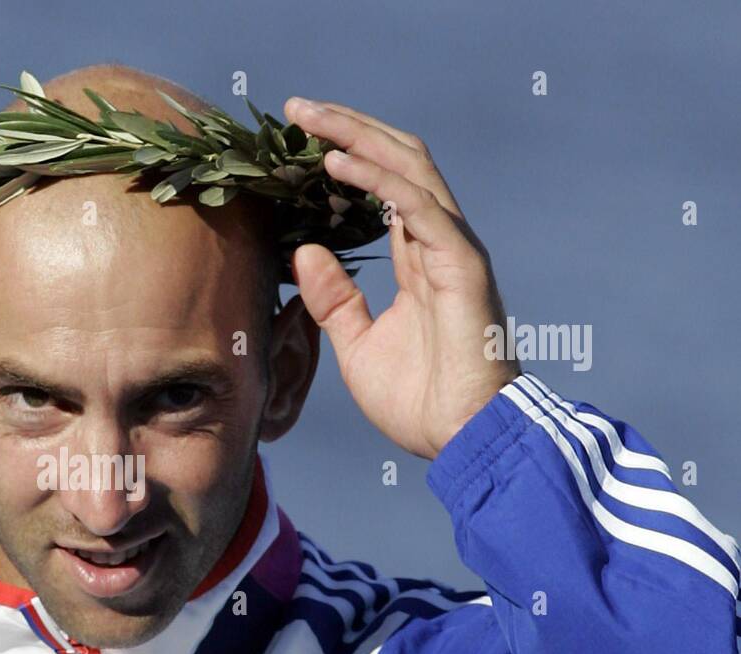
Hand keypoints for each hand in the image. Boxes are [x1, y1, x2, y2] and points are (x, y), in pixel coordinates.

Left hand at [282, 98, 517, 459]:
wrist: (462, 438)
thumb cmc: (420, 400)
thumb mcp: (357, 344)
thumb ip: (334, 299)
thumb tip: (304, 251)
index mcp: (418, 259)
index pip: (382, 188)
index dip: (345, 156)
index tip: (297, 140)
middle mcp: (438, 243)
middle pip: (395, 162)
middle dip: (346, 128)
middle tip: (296, 109)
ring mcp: (453, 250)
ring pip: (408, 169)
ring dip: (357, 137)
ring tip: (309, 120)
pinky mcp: (461, 264)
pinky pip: (419, 207)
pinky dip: (378, 180)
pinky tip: (337, 164)